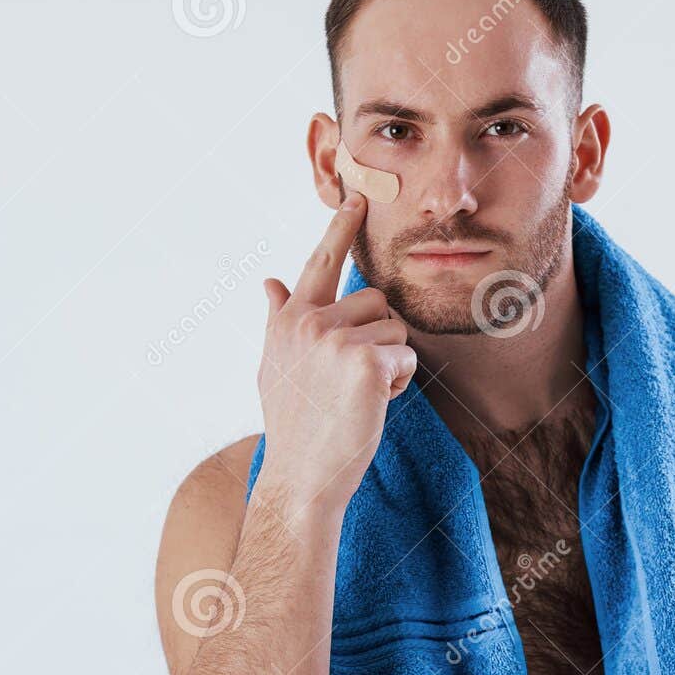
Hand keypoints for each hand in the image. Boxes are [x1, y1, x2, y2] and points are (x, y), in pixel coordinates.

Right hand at [256, 193, 415, 515]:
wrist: (302, 475)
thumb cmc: (296, 426)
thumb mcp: (278, 366)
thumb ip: (280, 319)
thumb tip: (268, 281)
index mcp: (289, 320)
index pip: (318, 263)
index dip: (338, 229)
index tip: (355, 199)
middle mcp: (307, 322)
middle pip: (375, 300)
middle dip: (379, 337)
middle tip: (353, 380)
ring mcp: (335, 340)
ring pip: (395, 327)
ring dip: (390, 361)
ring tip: (359, 394)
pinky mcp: (366, 362)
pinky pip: (405, 356)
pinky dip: (398, 383)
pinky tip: (371, 405)